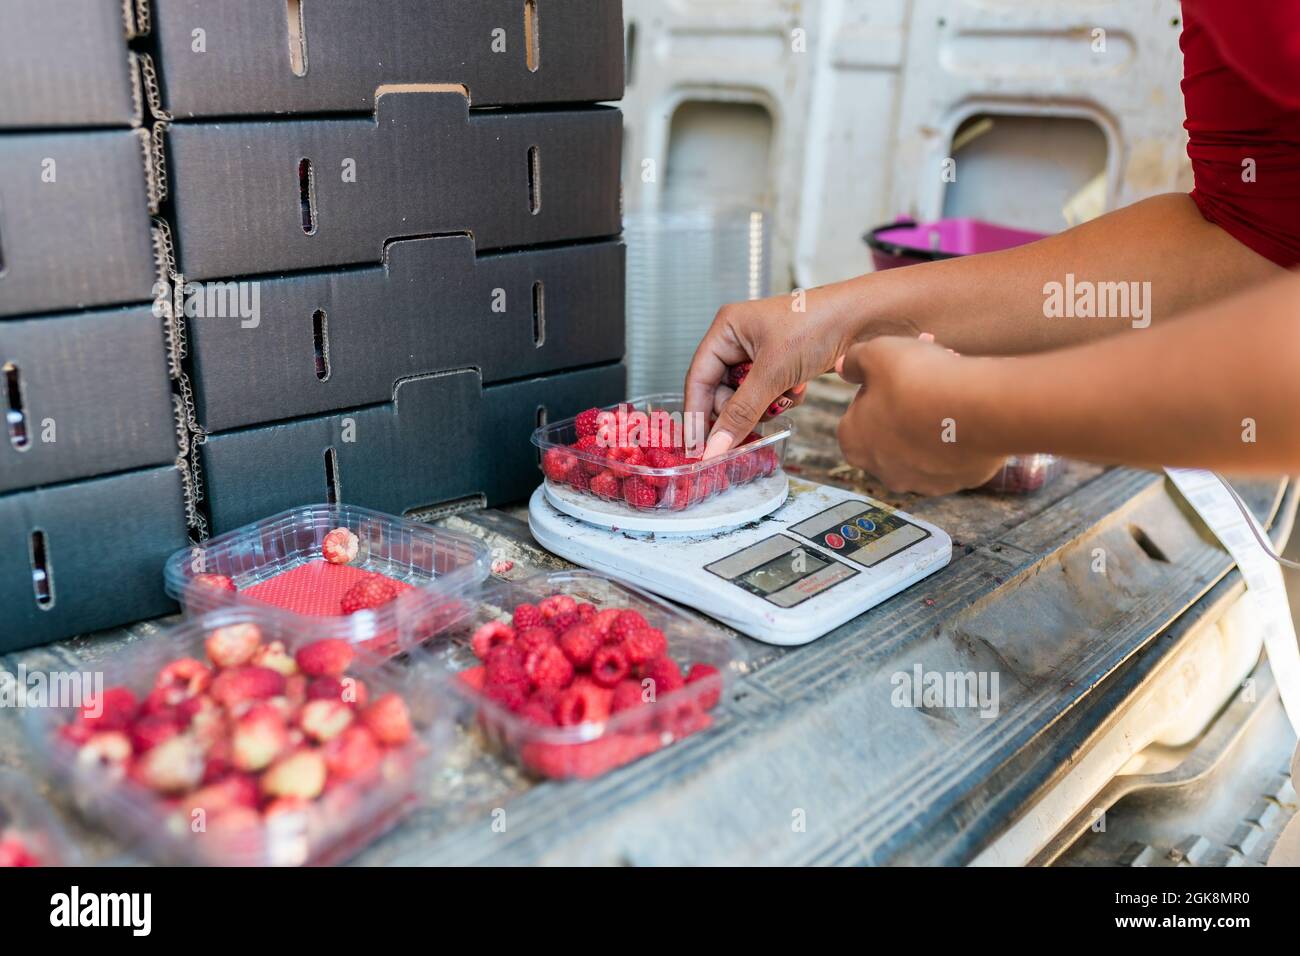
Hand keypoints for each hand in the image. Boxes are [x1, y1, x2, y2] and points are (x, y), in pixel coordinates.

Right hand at [685, 288, 862, 457]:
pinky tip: (799, 388)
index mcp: (726, 329)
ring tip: (786, 393)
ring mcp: (760, 352)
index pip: (698, 378)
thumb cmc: (817, 326)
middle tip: (757, 417)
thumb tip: (716, 446)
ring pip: (746, 397)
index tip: (697, 446)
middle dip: (742, 408)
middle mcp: (739, 339)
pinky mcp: (781, 364)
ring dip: (766, 404)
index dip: (697, 414)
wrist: (864, 319)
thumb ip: (741, 412)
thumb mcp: (773, 372)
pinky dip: (782, 398)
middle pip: (722, 391)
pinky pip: (767, 394)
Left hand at [836, 336, 1005, 494]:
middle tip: (931, 370)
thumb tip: (844, 366)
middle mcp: (882, 470)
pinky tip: (971, 411)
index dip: (880, 383)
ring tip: (955, 387)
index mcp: (853, 443)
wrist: (978, 408)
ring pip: (924, 442)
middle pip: (892, 427)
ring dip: (933, 417)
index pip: (859, 410)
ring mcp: (922, 481)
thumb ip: (855, 360)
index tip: (899, 368)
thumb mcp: (877, 353)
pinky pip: (955, 454)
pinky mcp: (957, 482)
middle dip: (907, 399)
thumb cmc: (918, 380)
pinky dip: (960, 434)